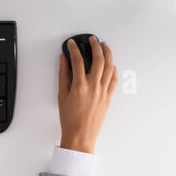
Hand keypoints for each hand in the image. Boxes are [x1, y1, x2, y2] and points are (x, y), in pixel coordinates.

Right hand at [57, 37, 116, 153]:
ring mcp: (103, 91)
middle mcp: (93, 86)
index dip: (74, 49)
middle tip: (92, 40)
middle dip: (96, 45)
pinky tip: (111, 64)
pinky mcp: (109, 97)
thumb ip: (63, 75)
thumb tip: (63, 61)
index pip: (77, 60)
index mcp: (79, 86)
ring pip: (109, 66)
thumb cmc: (70, 119)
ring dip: (108, 53)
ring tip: (104, 46)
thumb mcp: (61, 95)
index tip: (72, 43)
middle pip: (98, 59)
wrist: (81, 136)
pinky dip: (113, 68)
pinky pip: (114, 79)